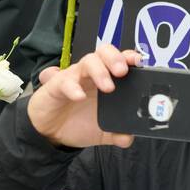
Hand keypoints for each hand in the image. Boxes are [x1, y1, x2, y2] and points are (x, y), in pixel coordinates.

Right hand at [26, 45, 140, 148]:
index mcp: (106, 80)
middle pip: (104, 52)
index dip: (130, 58)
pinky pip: (65, 81)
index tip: (140, 63)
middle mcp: (91, 75)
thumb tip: (128, 138)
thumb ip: (117, 134)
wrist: (50, 131)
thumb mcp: (101, 132)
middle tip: (122, 72)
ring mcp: (74, 77)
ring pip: (88, 61)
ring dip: (100, 71)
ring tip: (108, 87)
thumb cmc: (76, 122)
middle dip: (116, 58)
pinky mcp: (57, 85)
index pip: (120, 60)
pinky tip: (79, 97)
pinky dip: (73, 88)